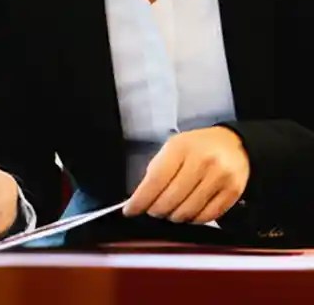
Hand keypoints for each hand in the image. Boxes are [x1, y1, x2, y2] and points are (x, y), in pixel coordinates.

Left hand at [124, 126, 249, 223]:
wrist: (233, 143)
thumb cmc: (197, 147)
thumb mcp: (173, 148)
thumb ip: (157, 171)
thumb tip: (140, 199)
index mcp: (181, 147)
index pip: (156, 180)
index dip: (141, 199)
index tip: (130, 210)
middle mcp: (202, 161)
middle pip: (171, 199)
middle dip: (156, 210)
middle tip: (152, 211)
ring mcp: (220, 177)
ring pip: (188, 210)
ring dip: (174, 217)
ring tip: (170, 212)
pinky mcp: (233, 191)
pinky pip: (208, 215)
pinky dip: (194, 219)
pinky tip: (188, 214)